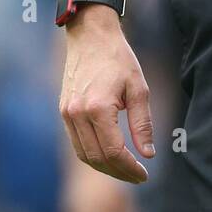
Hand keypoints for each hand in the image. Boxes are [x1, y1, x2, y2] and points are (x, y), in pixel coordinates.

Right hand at [59, 8, 154, 182]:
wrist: (90, 36)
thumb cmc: (118, 59)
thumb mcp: (139, 88)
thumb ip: (143, 124)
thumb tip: (148, 154)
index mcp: (97, 108)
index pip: (113, 152)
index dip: (130, 168)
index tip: (145, 174)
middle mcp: (77, 114)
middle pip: (97, 158)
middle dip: (119, 172)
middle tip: (138, 176)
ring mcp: (66, 114)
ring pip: (84, 155)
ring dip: (104, 167)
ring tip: (125, 169)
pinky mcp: (63, 111)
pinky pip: (76, 143)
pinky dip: (92, 154)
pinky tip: (108, 155)